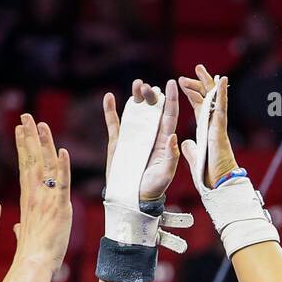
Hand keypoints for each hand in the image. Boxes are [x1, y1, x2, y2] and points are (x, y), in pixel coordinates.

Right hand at [12, 113, 71, 266]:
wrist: (34, 263)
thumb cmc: (31, 254)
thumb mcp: (25, 236)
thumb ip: (21, 228)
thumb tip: (18, 229)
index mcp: (28, 199)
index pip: (25, 166)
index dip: (23, 147)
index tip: (20, 131)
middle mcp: (35, 194)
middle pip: (32, 159)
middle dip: (30, 136)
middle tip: (26, 116)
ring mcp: (47, 199)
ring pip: (46, 165)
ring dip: (44, 143)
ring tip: (41, 124)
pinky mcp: (60, 207)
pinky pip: (63, 182)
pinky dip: (63, 166)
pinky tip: (63, 151)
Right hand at [102, 79, 181, 201]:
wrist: (133, 199)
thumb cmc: (153, 188)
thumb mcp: (166, 174)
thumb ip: (171, 157)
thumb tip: (172, 136)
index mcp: (163, 140)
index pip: (169, 115)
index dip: (170, 99)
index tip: (170, 83)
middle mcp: (150, 135)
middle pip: (152, 109)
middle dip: (151, 95)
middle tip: (147, 87)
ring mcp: (133, 136)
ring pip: (135, 112)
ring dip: (135, 97)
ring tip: (137, 84)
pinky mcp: (118, 142)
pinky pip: (114, 123)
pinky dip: (110, 110)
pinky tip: (109, 97)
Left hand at [178, 65, 238, 188]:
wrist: (217, 185)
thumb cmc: (209, 175)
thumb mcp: (194, 158)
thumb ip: (190, 150)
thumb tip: (186, 143)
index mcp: (205, 130)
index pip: (198, 106)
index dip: (192, 93)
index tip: (182, 82)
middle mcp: (211, 125)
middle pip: (206, 98)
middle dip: (200, 82)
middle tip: (195, 67)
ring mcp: (216, 126)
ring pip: (213, 100)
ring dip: (208, 83)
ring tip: (201, 68)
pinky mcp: (219, 131)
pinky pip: (220, 109)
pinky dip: (221, 94)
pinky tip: (221, 81)